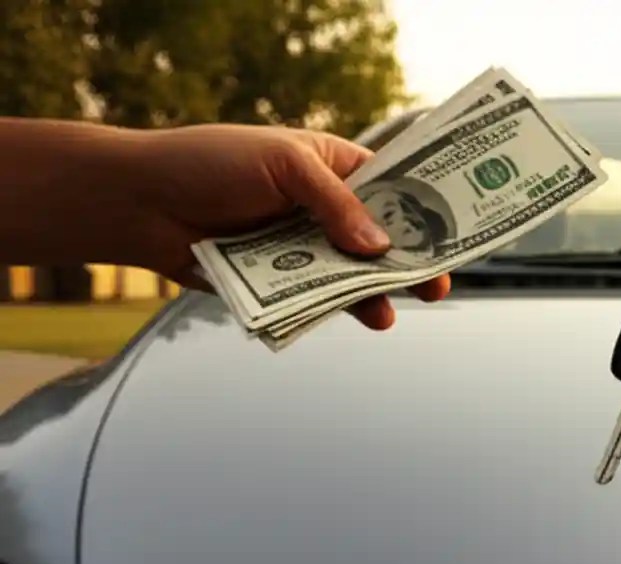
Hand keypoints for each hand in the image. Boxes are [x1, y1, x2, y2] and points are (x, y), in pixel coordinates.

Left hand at [123, 124, 449, 329]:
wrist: (140, 204)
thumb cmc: (207, 163)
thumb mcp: (283, 165)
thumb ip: (334, 204)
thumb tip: (378, 245)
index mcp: (332, 166)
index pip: (391, 186)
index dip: (423, 209)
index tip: (454, 233)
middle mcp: (323, 208)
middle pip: (380, 240)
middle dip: (407, 263)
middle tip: (435, 285)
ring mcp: (301, 247)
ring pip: (351, 275)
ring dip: (372, 293)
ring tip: (388, 312)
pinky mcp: (277, 281)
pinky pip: (315, 297)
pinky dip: (333, 308)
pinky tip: (349, 316)